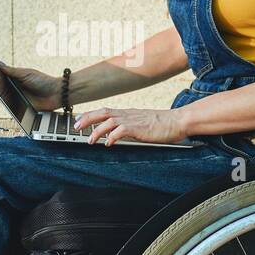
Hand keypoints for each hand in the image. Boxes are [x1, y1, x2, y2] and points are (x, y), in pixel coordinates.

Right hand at [0, 62, 61, 111]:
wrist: (56, 93)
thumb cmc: (44, 81)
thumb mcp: (27, 74)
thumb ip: (12, 71)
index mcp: (17, 80)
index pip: (3, 78)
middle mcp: (16, 89)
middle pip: (2, 89)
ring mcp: (18, 99)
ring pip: (4, 98)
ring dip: (2, 95)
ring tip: (2, 90)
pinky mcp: (21, 109)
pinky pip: (11, 108)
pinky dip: (7, 104)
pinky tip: (5, 101)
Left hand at [73, 106, 187, 146]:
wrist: (178, 121)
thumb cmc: (163, 125)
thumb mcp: (143, 124)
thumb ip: (130, 128)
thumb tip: (118, 134)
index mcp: (128, 113)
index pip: (105, 111)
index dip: (91, 114)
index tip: (80, 120)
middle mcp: (128, 114)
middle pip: (102, 112)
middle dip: (87, 118)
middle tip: (76, 126)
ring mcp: (133, 120)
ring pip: (109, 121)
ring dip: (96, 130)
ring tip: (90, 140)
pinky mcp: (139, 128)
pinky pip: (121, 130)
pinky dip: (112, 136)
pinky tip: (107, 143)